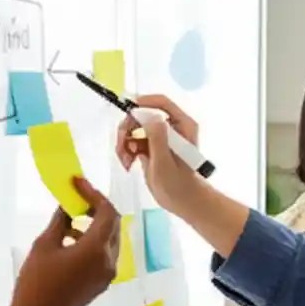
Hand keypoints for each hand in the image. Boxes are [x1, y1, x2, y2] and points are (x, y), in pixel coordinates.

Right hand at [3, 177, 119, 305]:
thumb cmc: (36, 282)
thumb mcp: (45, 245)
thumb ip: (61, 220)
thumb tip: (66, 204)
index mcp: (97, 249)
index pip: (107, 212)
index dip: (94, 194)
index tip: (78, 183)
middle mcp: (109, 260)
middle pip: (113, 224)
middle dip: (98, 208)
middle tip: (78, 197)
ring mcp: (108, 274)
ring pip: (110, 239)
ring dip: (95, 225)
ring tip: (71, 218)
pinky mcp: (102, 283)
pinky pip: (104, 254)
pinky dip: (93, 242)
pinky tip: (71, 239)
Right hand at [115, 93, 203, 215]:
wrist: (182, 202)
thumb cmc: (179, 184)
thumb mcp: (166, 161)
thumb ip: (158, 137)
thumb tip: (149, 116)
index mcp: (182, 125)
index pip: (161, 103)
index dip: (143, 103)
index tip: (127, 113)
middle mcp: (171, 127)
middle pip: (142, 115)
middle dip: (128, 129)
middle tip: (122, 146)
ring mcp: (160, 137)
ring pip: (134, 128)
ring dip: (124, 143)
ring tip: (125, 161)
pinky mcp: (151, 147)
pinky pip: (132, 141)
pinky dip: (126, 151)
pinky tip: (127, 164)